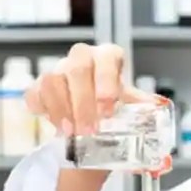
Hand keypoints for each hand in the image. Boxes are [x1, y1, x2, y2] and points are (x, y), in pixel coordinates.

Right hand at [26, 43, 152, 136]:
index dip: (107, 80)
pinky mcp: (39, 87)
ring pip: (52, 79)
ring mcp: (58, 71)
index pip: (108, 57)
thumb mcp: (131, 108)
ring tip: (72, 134)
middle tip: (90, 129)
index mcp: (108, 58)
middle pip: (77, 67)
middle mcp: (82, 59)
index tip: (108, 109)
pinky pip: (34, 93)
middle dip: (83, 101)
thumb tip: (155, 109)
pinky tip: (55, 126)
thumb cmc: (114, 109)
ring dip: (62, 109)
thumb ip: (141, 108)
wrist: (94, 121)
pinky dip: (43, 110)